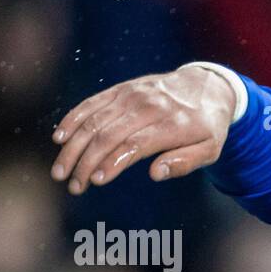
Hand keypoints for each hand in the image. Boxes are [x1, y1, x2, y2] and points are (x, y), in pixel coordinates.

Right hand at [49, 66, 236, 194]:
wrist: (207, 86)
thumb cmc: (208, 126)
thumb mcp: (210, 149)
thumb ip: (185, 162)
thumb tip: (155, 174)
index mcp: (172, 124)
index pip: (135, 144)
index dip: (112, 162)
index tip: (95, 180)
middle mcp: (148, 106)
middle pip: (109, 134)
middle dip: (85, 161)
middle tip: (72, 185)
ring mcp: (132, 95)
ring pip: (94, 120)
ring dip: (73, 146)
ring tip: (60, 171)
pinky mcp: (121, 89)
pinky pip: (92, 103)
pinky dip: (73, 120)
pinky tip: (60, 138)